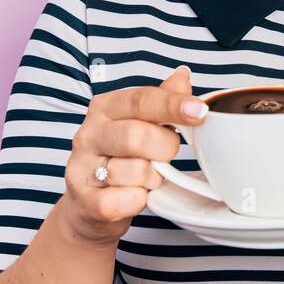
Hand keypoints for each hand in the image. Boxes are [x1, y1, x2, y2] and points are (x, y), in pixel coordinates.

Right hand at [59, 65, 207, 246]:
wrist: (90, 207)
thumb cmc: (122, 159)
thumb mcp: (141, 124)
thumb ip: (162, 101)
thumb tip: (183, 76)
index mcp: (105, 108)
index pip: (141, 100)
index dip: (173, 105)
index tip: (201, 111)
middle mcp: (89, 134)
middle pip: (138, 135)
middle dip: (164, 148)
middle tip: (166, 156)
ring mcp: (83, 168)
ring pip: (136, 171)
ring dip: (153, 179)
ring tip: (146, 179)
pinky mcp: (86, 201)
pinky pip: (127, 200)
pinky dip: (139, 201)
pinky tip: (134, 197)